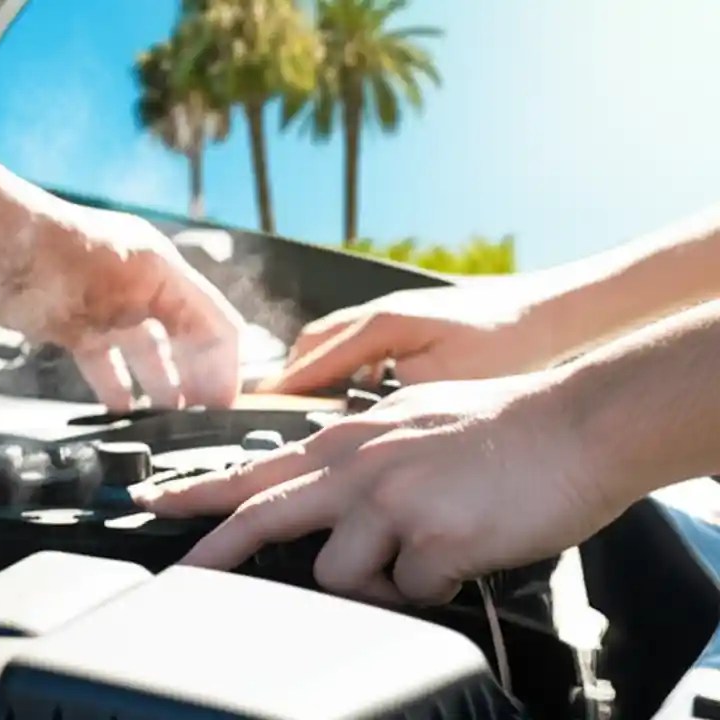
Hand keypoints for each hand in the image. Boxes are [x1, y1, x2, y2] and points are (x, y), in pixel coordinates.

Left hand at [0, 203, 244, 410]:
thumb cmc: (53, 253)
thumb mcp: (129, 283)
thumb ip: (176, 315)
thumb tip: (218, 344)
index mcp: (163, 271)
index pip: (216, 324)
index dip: (227, 367)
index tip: (227, 408)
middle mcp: (142, 286)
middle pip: (186, 340)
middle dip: (198, 381)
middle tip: (202, 426)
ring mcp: (107, 304)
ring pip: (147, 352)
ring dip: (160, 386)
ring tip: (168, 426)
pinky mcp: (74, 321)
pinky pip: (106, 358)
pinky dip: (115, 383)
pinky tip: (120, 411)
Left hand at [130, 372, 626, 604]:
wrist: (576, 421)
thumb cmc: (499, 424)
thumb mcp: (404, 423)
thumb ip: (356, 460)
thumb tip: (329, 499)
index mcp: (346, 439)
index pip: (254, 469)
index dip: (199, 491)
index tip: (156, 503)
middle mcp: (356, 467)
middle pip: (261, 518)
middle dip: (213, 554)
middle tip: (182, 578)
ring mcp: (390, 500)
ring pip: (342, 576)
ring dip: (381, 582)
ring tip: (427, 550)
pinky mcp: (431, 536)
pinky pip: (412, 591)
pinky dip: (435, 586)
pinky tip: (463, 552)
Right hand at [258, 277, 562, 393]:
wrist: (561, 312)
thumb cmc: (513, 344)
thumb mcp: (450, 381)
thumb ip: (394, 398)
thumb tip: (358, 419)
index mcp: (379, 326)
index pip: (312, 361)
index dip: (284, 394)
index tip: (256, 417)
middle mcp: (380, 315)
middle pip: (313, 345)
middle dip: (291, 381)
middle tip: (277, 415)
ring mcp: (396, 316)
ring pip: (335, 344)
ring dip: (319, 374)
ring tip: (309, 413)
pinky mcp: (414, 324)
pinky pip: (361, 347)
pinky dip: (348, 370)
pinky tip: (361, 399)